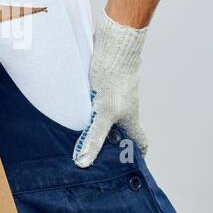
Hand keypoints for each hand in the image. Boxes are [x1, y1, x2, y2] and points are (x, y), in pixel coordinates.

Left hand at [73, 8, 149, 167]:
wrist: (114, 46)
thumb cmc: (115, 79)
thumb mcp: (103, 113)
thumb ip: (95, 137)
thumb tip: (84, 162)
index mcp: (130, 119)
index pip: (139, 142)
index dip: (136, 155)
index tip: (127, 167)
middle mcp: (125, 109)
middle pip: (121, 131)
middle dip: (110, 144)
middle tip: (93, 157)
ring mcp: (116, 96)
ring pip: (108, 116)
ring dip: (96, 126)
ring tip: (77, 138)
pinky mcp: (104, 85)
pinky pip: (97, 102)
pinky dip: (88, 110)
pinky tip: (73, 114)